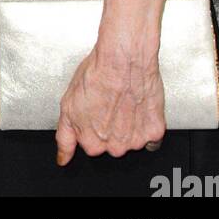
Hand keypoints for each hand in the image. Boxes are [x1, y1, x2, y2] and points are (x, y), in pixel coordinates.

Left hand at [55, 42, 165, 163]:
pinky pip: (152, 138)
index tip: (94, 110)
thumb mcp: (68, 104)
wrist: (123, 58)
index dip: (92, 125)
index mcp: (92, 143)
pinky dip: (147, 127)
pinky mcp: (155, 131)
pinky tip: (139, 109)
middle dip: (110, 128)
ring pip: (132, 141)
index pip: (92, 144)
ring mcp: (136, 141)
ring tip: (123, 102)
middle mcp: (115, 147)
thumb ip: (65, 137)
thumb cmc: (96, 74)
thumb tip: (63, 159)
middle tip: (109, 104)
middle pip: (113, 145)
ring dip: (129, 127)